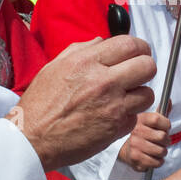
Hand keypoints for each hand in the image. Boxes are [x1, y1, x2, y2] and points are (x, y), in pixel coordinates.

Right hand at [17, 36, 155, 171]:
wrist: (32, 138)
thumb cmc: (40, 103)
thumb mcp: (54, 66)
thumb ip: (81, 50)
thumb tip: (103, 41)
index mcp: (86, 62)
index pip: (130, 44)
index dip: (139, 47)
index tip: (138, 52)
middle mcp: (103, 81)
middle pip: (147, 66)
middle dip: (145, 68)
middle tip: (136, 74)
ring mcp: (112, 106)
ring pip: (147, 93)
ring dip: (139, 94)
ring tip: (124, 97)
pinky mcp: (116, 128)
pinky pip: (136, 116)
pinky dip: (128, 116)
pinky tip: (112, 115)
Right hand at [118, 108, 171, 171]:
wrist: (125, 148)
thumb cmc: (142, 133)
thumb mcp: (150, 120)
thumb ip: (162, 111)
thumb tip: (169, 100)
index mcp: (141, 119)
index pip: (161, 120)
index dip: (166, 126)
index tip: (163, 128)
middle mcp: (136, 131)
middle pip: (163, 137)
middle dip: (166, 141)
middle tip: (161, 142)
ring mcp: (135, 145)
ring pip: (162, 151)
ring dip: (162, 152)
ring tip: (157, 150)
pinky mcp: (136, 158)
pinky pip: (157, 162)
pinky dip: (158, 162)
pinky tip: (152, 157)